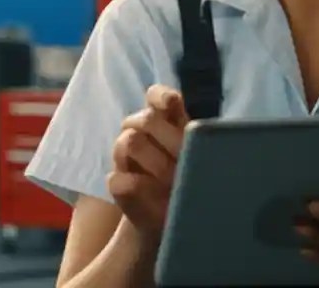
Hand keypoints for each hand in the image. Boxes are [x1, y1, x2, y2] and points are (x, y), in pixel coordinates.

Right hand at [106, 85, 189, 238]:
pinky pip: (117, 178)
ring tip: (172, 183)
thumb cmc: (192, 185)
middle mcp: (143, 134)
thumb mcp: (202, 163)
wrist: (170, 222)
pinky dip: (138, 187)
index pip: (156, 97)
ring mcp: (125, 156)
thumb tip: (196, 135)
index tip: (172, 103)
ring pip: (128, 142)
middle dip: (167, 138)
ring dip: (154, 162)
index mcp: (165, 123)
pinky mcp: (117, 182)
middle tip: (184, 161)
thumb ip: (198, 144)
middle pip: (145, 119)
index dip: (161, 96)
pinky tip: (155, 200)